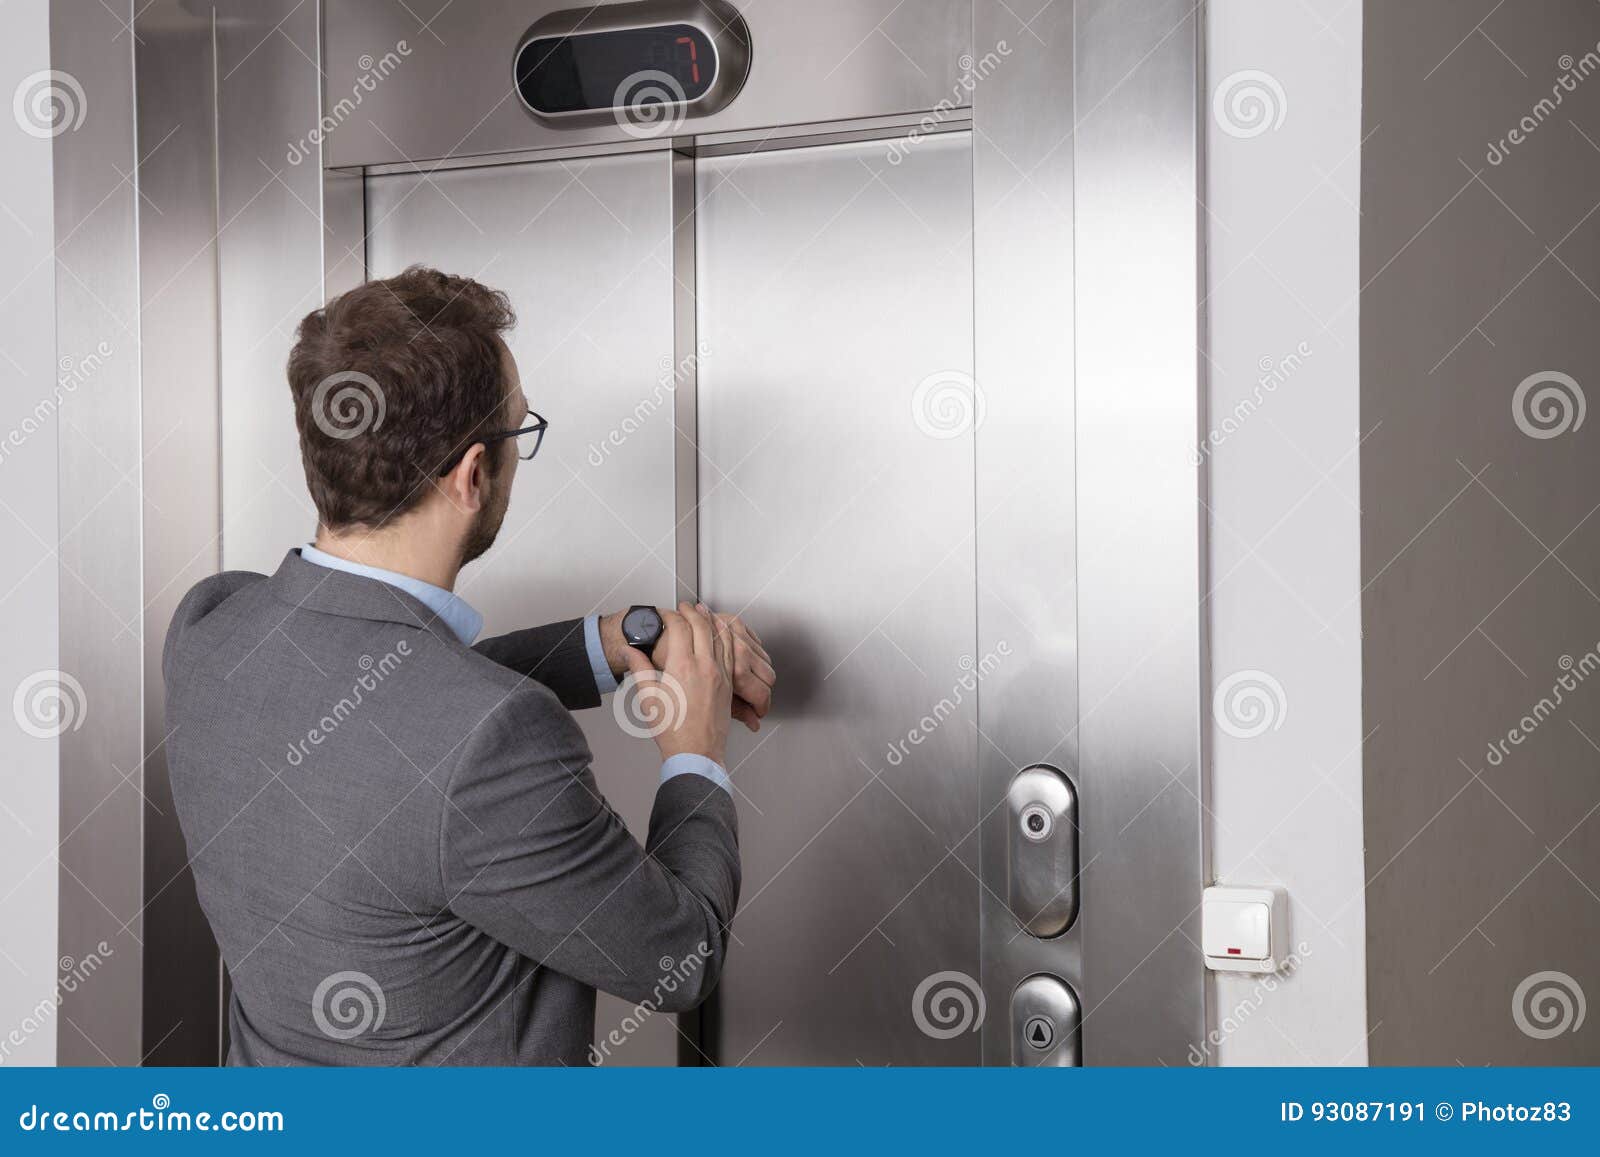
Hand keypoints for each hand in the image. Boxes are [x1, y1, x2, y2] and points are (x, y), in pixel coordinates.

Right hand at [601, 605, 774, 731]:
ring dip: (710, 619)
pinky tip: (722, 631)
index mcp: (682, 668)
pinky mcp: (728, 682)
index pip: (679, 628)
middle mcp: (704, 667)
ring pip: (720, 635)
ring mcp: (719, 674)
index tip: (664, 613)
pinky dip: (726, 635)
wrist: (696, 753)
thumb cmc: (672, 732)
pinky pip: (731, 650)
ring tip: (703, 610)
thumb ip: (639, 669)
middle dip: (691, 611)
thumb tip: (630, 651)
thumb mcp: (648, 698)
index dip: (670, 615)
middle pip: (701, 626)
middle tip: (683, 605)